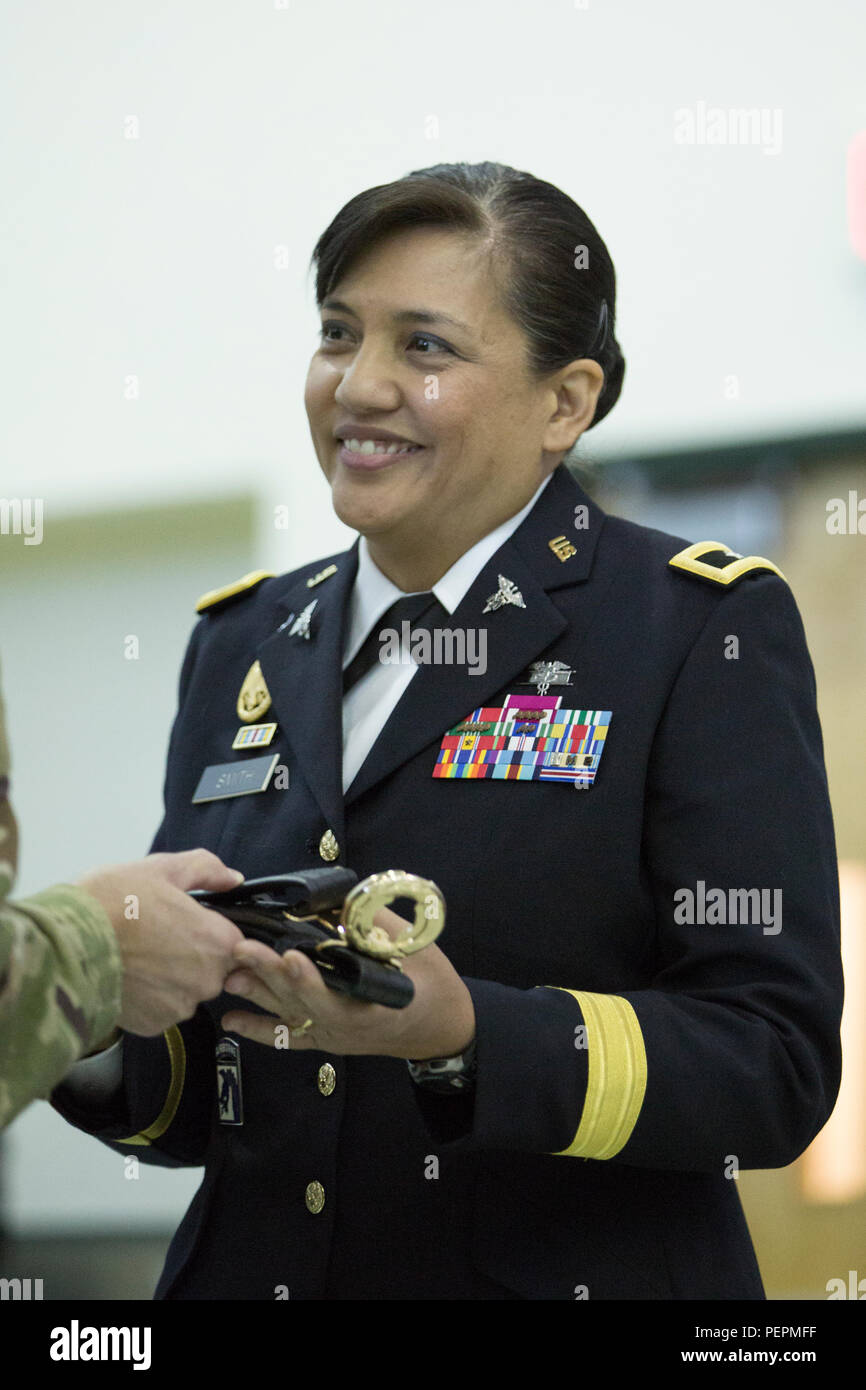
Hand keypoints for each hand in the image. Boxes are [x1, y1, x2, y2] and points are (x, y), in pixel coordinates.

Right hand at [77, 849, 245, 1036]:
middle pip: (213, 968)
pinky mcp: (153, 1026)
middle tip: (156, 936)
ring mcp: (180, 1007)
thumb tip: (232, 878)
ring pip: (186, 991)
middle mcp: (207, 979)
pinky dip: (149, 998)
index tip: (186, 924)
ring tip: (138, 955)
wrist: (68, 944)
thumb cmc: (112, 903)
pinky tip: (129, 976)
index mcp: (216, 940)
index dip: (209, 930)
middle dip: (190, 954)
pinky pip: (161, 1010)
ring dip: (170, 978)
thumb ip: (206, 870)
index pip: (234, 940)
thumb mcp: (162, 869)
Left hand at [220, 906, 475, 1059]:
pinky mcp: (323, 1037)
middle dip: (269, 974)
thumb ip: (378, 925)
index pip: (335, 998)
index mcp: (374, 1007)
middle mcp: (346, 1027)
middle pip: (301, 1001)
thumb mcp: (418, 949)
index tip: (289, 956)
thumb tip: (339, 899)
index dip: (309, 980)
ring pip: (288, 1014)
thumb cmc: (431, 985)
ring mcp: (331, 1035)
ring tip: (229, 974)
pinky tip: (231, 1020)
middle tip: (242, 949)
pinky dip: (258, 1029)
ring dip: (257, 994)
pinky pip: (287, 1037)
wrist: (437, 1027)